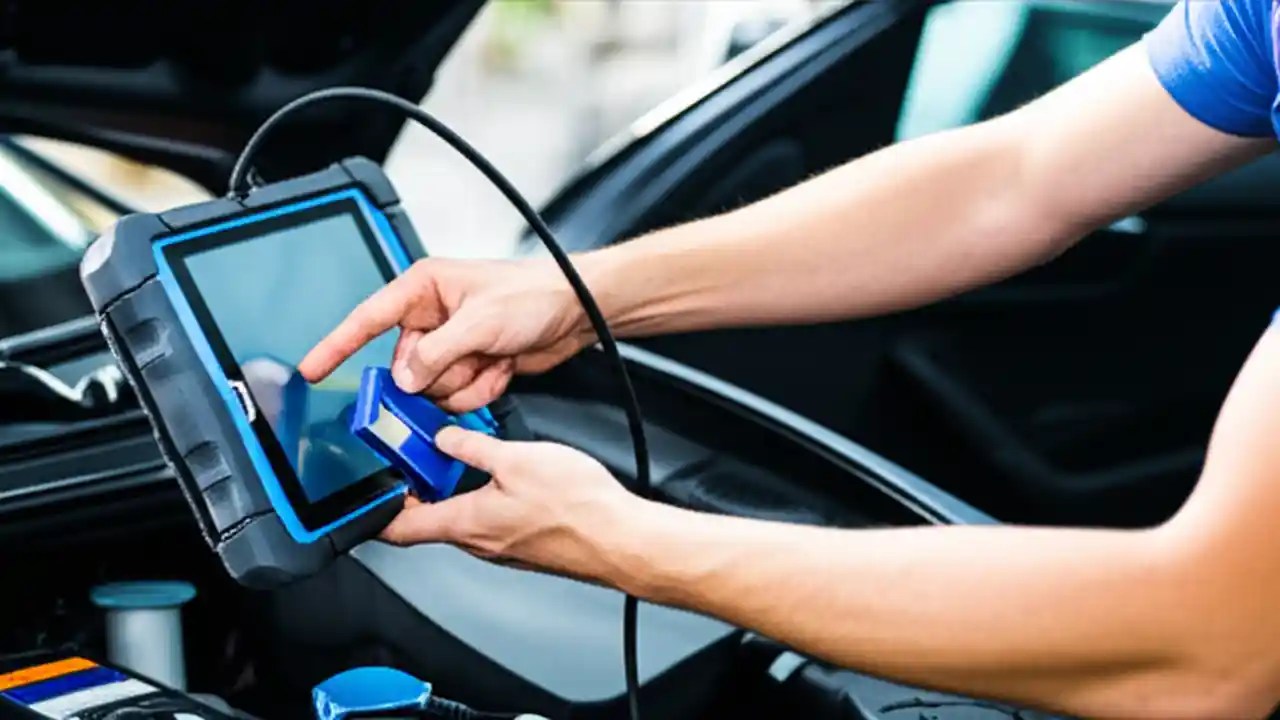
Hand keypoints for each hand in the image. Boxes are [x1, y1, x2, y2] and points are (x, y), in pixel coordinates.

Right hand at [298, 258, 592, 411]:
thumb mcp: (480, 322)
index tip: (312, 369)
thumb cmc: (534, 294)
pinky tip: (501, 367)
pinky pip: (458, 396)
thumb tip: (405, 379)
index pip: (367, 319)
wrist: (576, 311)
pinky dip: (481, 389)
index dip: (336, 344)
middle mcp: (434, 317)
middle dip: (433, 377)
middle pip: (405, 367)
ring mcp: (453, 344)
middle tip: (462, 366)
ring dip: (462, 385)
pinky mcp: (473, 366)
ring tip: (491, 360)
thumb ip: (436, 353)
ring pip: (432, 388)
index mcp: (425, 289)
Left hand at [378, 426, 644, 582]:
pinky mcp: (525, 546)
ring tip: (454, 461)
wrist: (620, 539)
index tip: (364, 496)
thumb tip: (445, 438)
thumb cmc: (576, 507)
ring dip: (449, 495)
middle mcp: (479, 543)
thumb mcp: (516, 459)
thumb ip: (473, 447)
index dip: (374, 513)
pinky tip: (498, 478)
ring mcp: (503, 548)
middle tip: (413, 458)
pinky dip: (479, 501)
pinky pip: (488, 524)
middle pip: (428, 524)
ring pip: (461, 522)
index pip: (399, 529)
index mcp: (466, 523)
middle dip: (414, 492)